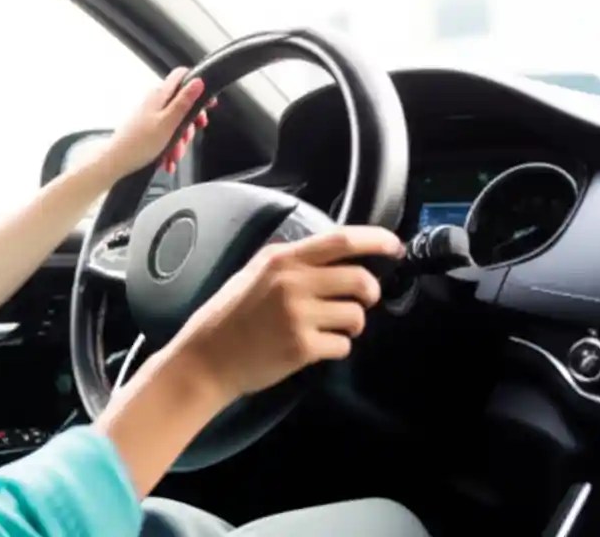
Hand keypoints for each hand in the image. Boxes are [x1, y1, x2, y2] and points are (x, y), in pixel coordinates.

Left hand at [99, 67, 215, 179]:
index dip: (198, 86)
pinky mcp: (146, 128)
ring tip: (173, 155)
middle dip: (188, 124)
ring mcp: (149, 115)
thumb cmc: (139, 144)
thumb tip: (198, 81)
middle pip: (181, 104)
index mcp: (159, 94)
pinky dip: (168, 147)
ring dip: (178, 141)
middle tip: (188, 137)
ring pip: (174, 123)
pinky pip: (164, 134)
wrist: (115, 162)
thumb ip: (184, 101)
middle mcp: (153, 101)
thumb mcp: (168, 122)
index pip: (182, 77)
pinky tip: (167, 160)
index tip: (207, 104)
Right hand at [170, 226, 403, 401]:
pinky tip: (315, 348)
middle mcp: (293, 283)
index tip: (393, 245)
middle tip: (363, 300)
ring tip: (330, 328)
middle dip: (370, 293)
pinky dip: (336, 348)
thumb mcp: (252, 273)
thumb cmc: (228, 316)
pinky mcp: (302, 347)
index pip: (341, 241)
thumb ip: (287, 260)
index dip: (375, 240)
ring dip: (351, 325)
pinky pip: (343, 345)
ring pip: (357, 316)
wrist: (206, 358)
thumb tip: (329, 254)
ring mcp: (298, 316)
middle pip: (360, 280)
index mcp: (282, 260)